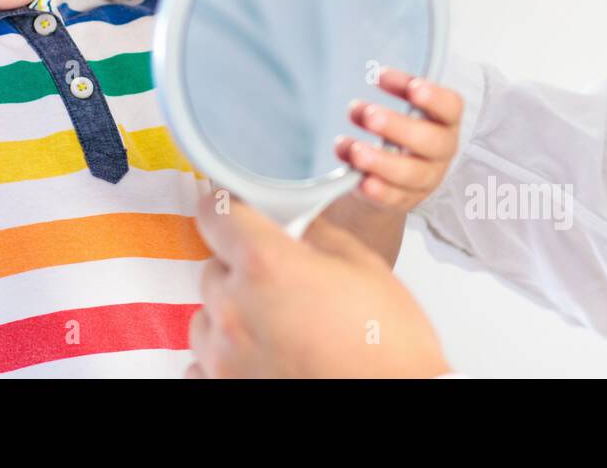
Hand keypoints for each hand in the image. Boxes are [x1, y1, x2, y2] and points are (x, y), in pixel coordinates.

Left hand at [187, 194, 450, 377]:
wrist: (401, 400)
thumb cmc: (389, 348)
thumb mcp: (363, 266)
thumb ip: (315, 235)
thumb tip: (296, 226)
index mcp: (265, 265)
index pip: (215, 214)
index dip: (225, 206)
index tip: (229, 209)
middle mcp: (235, 310)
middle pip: (213, 268)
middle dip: (242, 268)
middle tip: (281, 282)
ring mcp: (225, 358)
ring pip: (206, 317)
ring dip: (232, 314)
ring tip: (275, 326)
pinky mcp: (224, 389)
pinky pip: (205, 363)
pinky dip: (228, 357)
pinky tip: (262, 357)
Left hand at [336, 67, 463, 211]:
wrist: (383, 176)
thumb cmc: (391, 129)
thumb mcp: (395, 107)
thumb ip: (389, 93)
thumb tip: (374, 71)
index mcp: (444, 121)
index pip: (450, 107)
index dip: (433, 97)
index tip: (408, 86)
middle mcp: (441, 151)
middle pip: (430, 141)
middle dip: (398, 126)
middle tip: (368, 115)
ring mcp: (425, 179)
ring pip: (411, 173)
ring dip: (381, 160)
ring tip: (353, 149)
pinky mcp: (404, 200)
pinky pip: (394, 198)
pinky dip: (377, 190)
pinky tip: (359, 179)